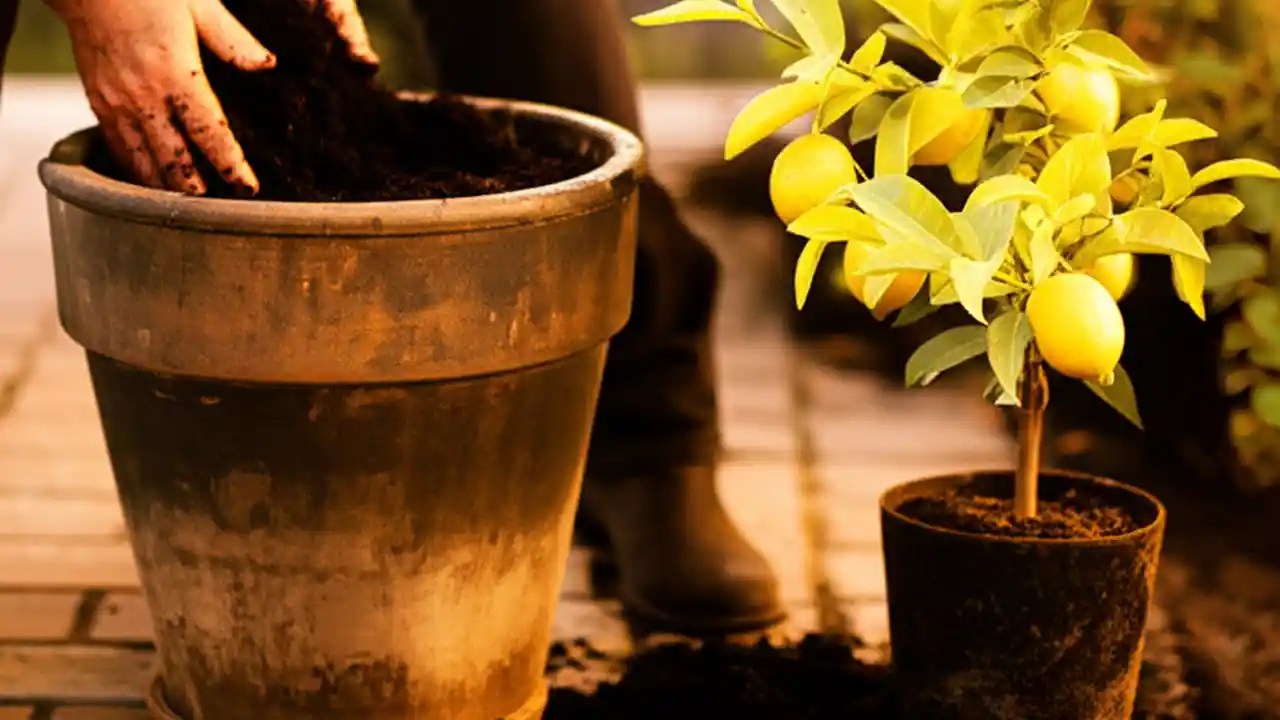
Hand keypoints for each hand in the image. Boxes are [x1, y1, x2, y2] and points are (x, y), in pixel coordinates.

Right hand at [46, 0, 377, 194]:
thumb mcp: (199, 3)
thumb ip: (233, 40)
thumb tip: (267, 65)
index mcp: (176, 73)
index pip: (210, 133)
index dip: (231, 166)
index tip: (248, 188)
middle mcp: (144, 95)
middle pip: (174, 160)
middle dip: (197, 191)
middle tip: (220, 210)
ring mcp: (116, 102)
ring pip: (142, 163)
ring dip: (165, 189)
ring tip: (188, 209)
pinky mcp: (97, 101)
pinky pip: (118, 148)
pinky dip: (136, 170)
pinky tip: (152, 183)